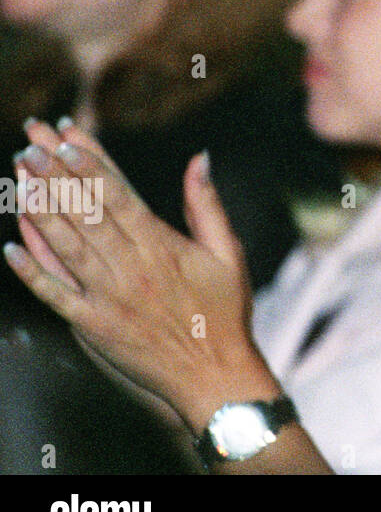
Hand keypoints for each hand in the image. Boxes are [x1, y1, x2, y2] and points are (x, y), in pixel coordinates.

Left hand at [4, 121, 280, 435]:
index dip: (90, 163)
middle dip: (56, 175)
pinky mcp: (92, 327)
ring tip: (19, 178)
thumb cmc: (226, 313)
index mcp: (162, 246)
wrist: (215, 376)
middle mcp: (130, 268)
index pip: (117, 194)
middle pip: (85, 212)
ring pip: (65, 246)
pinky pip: (54, 295)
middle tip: (30, 143)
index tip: (68, 136)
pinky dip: (31, 271)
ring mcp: (107, 298)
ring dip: (39, 210)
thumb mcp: (227, 253)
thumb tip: (199, 159)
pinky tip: (11, 246)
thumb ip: (207, 205)